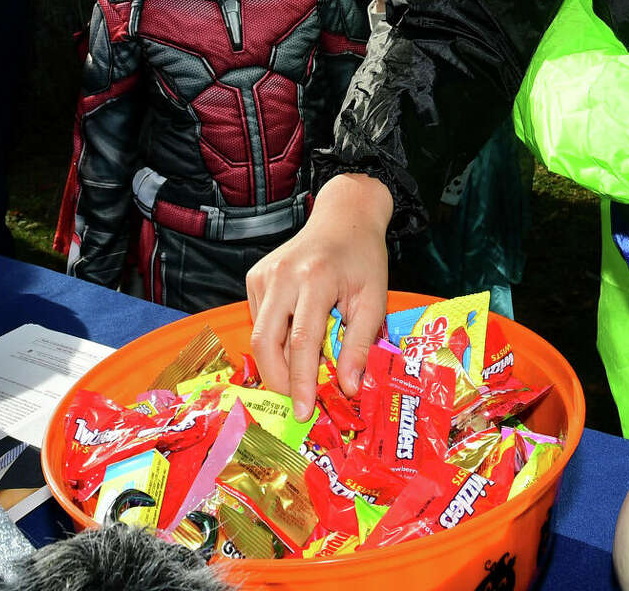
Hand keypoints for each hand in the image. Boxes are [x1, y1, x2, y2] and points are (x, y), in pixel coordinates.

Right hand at [247, 172, 392, 419]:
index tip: (303, 412)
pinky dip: (276, 340)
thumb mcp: (374, 300)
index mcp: (315, 278)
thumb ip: (359, 345)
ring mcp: (263, 275)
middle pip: (265, 341)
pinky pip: (260, 321)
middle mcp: (282, 275)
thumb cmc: (363, 259)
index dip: (301, 381)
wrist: (344, 217)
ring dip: (278, 362)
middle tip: (297, 402)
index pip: (301, 341)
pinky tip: (298, 337)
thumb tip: (347, 388)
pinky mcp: (255, 277)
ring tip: (304, 370)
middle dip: (278, 380)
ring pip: (259, 335)